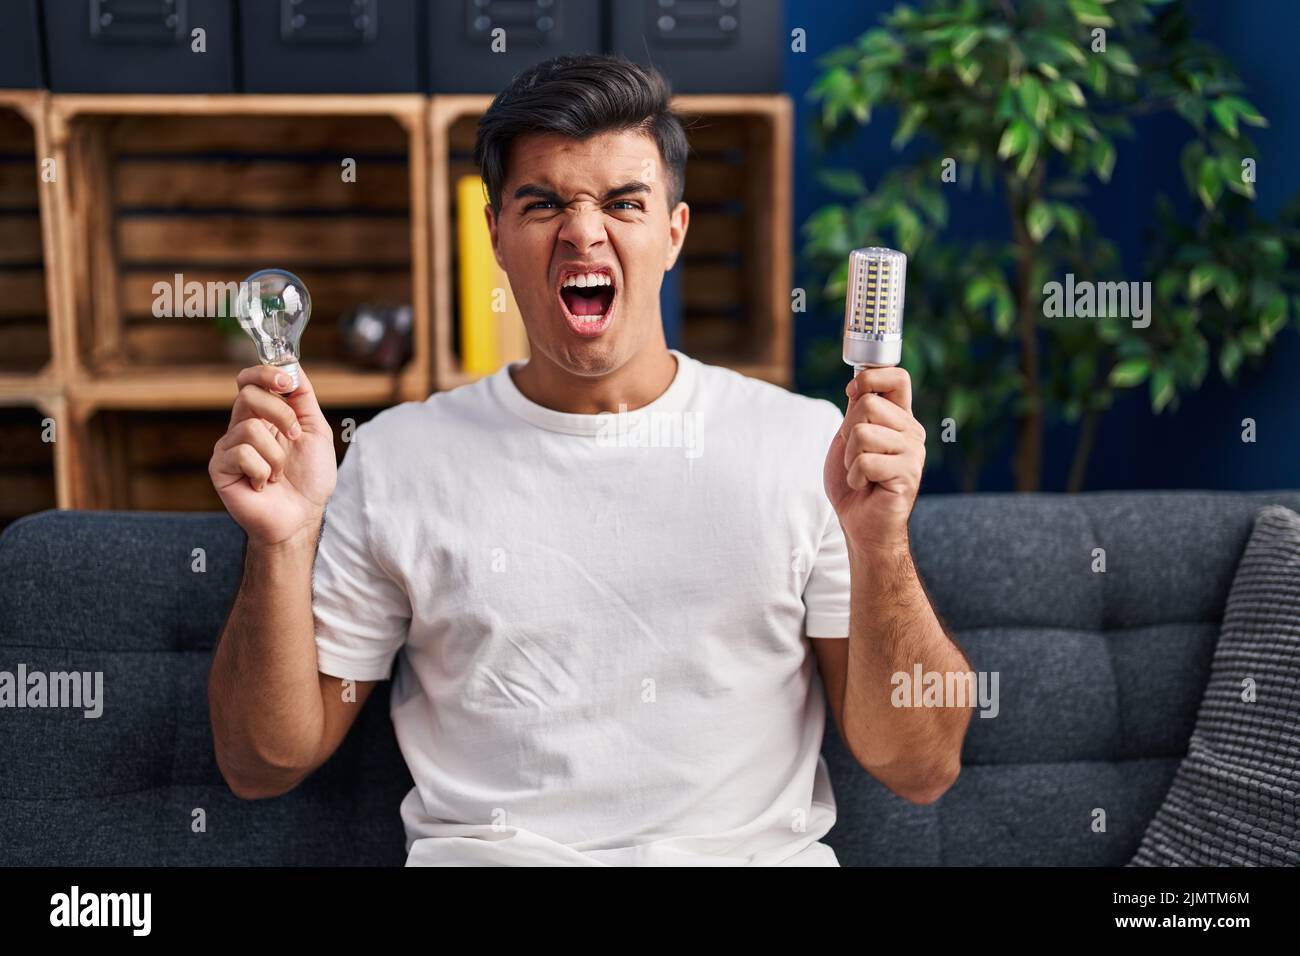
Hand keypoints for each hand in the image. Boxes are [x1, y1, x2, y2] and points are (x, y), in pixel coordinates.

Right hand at [209, 365, 337, 549]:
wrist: (302, 517)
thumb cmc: (310, 479)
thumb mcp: (315, 431)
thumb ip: (303, 398)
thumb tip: (293, 364)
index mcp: (263, 416)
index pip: (250, 381)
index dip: (265, 373)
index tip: (287, 381)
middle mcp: (241, 427)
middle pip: (248, 394)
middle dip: (281, 413)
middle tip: (294, 437)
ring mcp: (228, 447)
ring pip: (250, 428)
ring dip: (277, 455)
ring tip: (279, 474)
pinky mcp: (220, 468)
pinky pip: (242, 453)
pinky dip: (264, 471)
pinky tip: (264, 485)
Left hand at [822, 366, 925, 555]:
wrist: (860, 525)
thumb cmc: (854, 483)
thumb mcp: (849, 439)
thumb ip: (858, 412)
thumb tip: (859, 383)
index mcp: (900, 419)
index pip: (898, 377)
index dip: (870, 377)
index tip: (853, 392)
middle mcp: (912, 432)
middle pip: (869, 403)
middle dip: (847, 431)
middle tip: (855, 456)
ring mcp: (913, 453)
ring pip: (862, 433)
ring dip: (849, 457)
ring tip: (860, 473)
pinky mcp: (907, 474)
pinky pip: (865, 461)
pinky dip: (854, 476)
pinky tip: (865, 486)